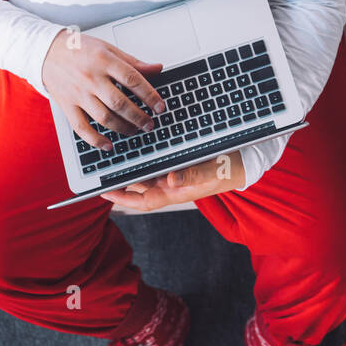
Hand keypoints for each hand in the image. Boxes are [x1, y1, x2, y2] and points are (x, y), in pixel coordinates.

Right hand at [42, 28, 165, 148]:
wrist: (46, 51)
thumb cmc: (79, 49)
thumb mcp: (108, 48)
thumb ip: (133, 62)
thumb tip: (157, 68)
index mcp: (104, 61)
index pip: (133, 80)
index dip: (150, 95)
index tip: (160, 107)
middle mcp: (91, 78)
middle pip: (120, 103)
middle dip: (139, 117)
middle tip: (150, 124)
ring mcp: (78, 94)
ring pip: (104, 117)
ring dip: (123, 128)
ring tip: (135, 130)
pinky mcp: (67, 106)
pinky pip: (81, 128)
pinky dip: (96, 140)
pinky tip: (109, 145)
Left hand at [100, 150, 245, 212]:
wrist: (243, 161)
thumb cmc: (228, 169)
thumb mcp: (212, 171)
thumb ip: (193, 175)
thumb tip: (171, 179)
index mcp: (176, 191)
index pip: (143, 200)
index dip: (123, 198)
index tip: (105, 192)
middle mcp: (171, 183)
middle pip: (139, 185)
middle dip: (121, 179)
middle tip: (102, 169)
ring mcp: (174, 173)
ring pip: (146, 172)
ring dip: (131, 166)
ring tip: (114, 155)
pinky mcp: (179, 162)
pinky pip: (157, 161)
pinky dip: (146, 156)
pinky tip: (138, 145)